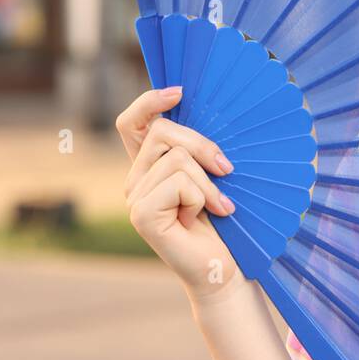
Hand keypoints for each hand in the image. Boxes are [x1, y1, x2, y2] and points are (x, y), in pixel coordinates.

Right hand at [116, 86, 246, 302]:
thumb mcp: (214, 174)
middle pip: (162, 131)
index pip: (131, 123)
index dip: (149, 101)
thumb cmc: (225, 221)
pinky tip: (202, 219)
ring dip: (209, 182)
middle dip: (203, 145)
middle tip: (228, 171)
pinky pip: (179, 181)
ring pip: (177, 157)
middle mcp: (134, 179)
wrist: (224, 267)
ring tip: (217, 207)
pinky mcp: (141, 214)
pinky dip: (202, 197)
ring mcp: (133, 197)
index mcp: (149, 166)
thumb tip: (205, 108)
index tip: (180, 92)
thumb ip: (200, 148)